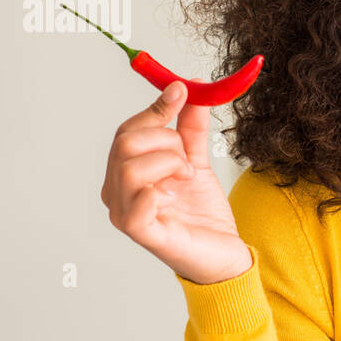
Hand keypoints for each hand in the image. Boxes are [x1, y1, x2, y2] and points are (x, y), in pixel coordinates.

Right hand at [101, 80, 253, 284]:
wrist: (224, 253)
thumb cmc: (202, 213)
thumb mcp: (198, 161)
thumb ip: (191, 128)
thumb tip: (192, 87)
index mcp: (125, 173)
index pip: (127, 131)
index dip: (156, 108)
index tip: (182, 89)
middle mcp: (116, 193)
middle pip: (125, 143)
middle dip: (166, 140)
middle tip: (189, 160)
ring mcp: (125, 214)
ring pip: (130, 167)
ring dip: (169, 163)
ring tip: (187, 178)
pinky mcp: (142, 234)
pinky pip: (138, 203)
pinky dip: (161, 190)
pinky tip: (175, 196)